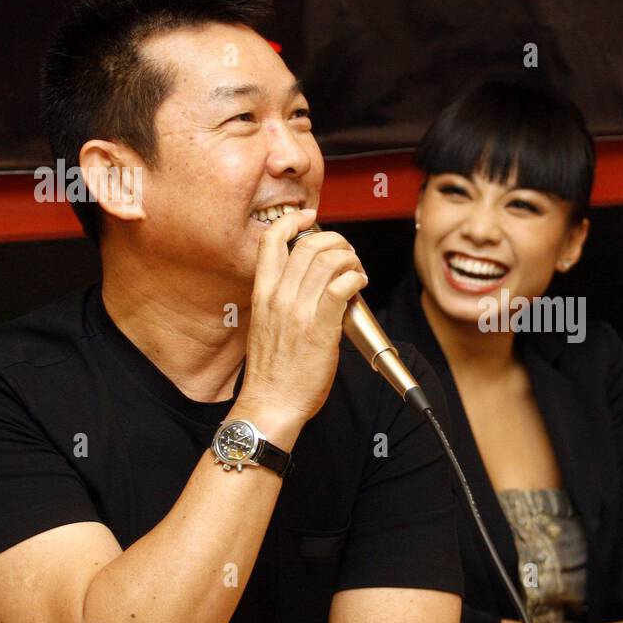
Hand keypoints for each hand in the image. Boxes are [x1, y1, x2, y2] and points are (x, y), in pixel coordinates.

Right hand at [236, 207, 367, 431]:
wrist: (271, 403)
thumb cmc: (272, 372)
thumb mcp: (267, 326)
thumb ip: (283, 302)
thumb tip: (311, 287)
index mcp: (262, 294)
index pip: (271, 241)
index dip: (293, 221)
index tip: (311, 218)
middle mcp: (278, 296)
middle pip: (308, 244)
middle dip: (335, 240)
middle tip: (347, 253)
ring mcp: (298, 310)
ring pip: (329, 260)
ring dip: (350, 259)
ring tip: (357, 271)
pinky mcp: (320, 326)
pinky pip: (343, 286)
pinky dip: (356, 278)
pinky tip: (360, 285)